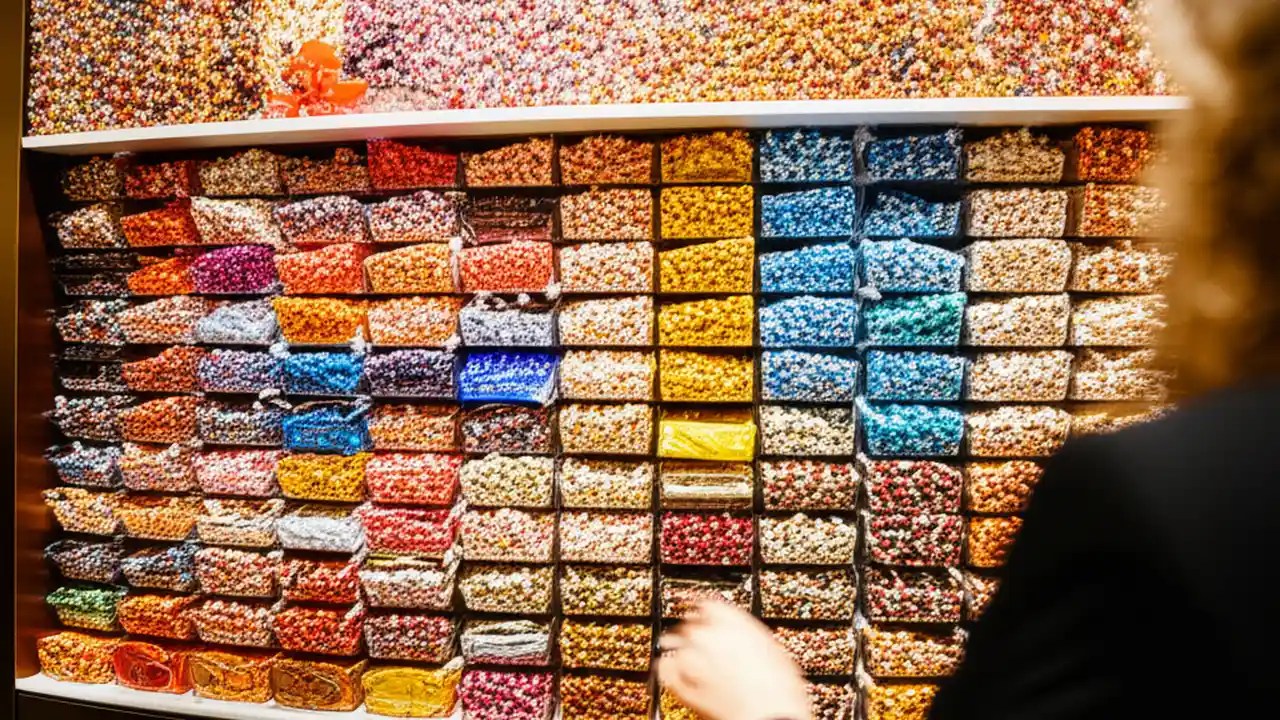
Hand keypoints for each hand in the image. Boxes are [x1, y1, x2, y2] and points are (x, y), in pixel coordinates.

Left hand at [658, 601, 811, 719]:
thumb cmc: (780, 689)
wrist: (770, 715)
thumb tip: (744, 638)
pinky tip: (672, 669)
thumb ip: (750, 637)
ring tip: (685, 654)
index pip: (707, 603)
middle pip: (689, 622)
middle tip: (699, 639)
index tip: (704, 614)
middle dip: (693, 630)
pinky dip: (667, 667)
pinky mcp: (681, 683)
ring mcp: (691, 658)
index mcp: (731, 619)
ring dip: (679, 646)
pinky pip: (665, 668)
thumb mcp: (773, 649)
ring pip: (673, 642)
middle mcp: (708, 633)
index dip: (706, 610)